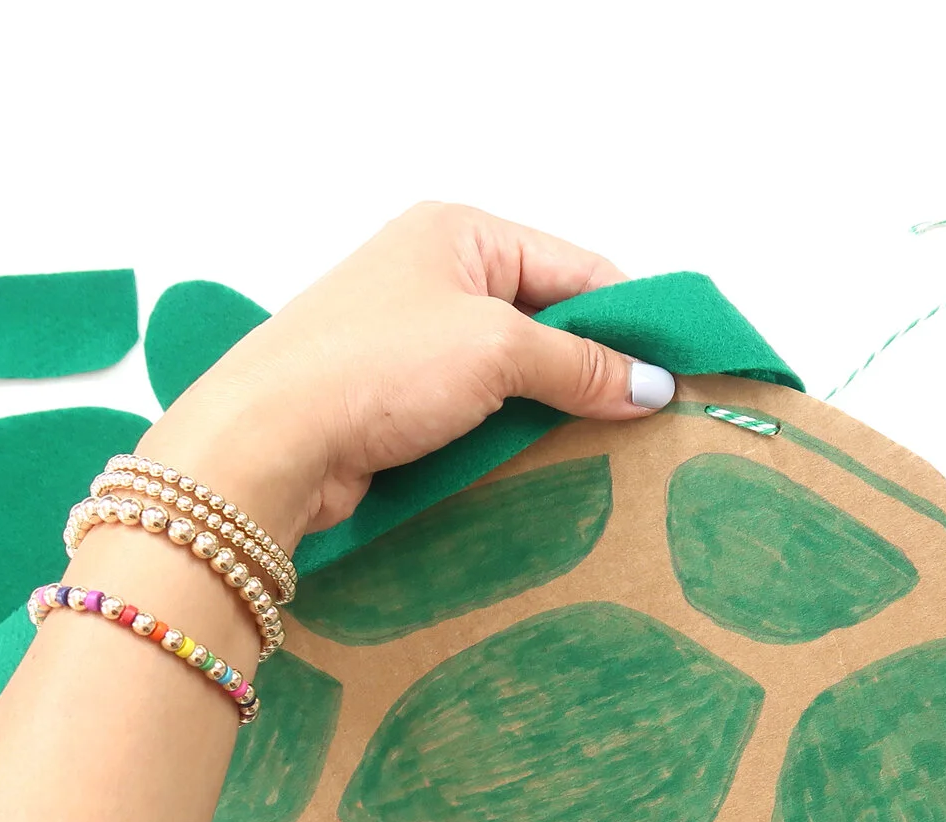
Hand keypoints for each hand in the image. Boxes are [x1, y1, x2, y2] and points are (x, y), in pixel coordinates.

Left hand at [134, 202, 673, 540]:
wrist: (265, 442)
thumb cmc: (372, 368)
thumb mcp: (498, 351)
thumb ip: (582, 365)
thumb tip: (651, 386)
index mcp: (461, 233)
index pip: (578, 268)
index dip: (633, 321)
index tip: (680, 376)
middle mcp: (435, 274)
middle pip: (550, 319)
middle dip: (596, 368)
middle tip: (651, 420)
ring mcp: (413, 337)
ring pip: (515, 372)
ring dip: (554, 409)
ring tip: (607, 448)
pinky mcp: (396, 398)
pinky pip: (478, 411)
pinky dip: (512, 435)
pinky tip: (545, 465)